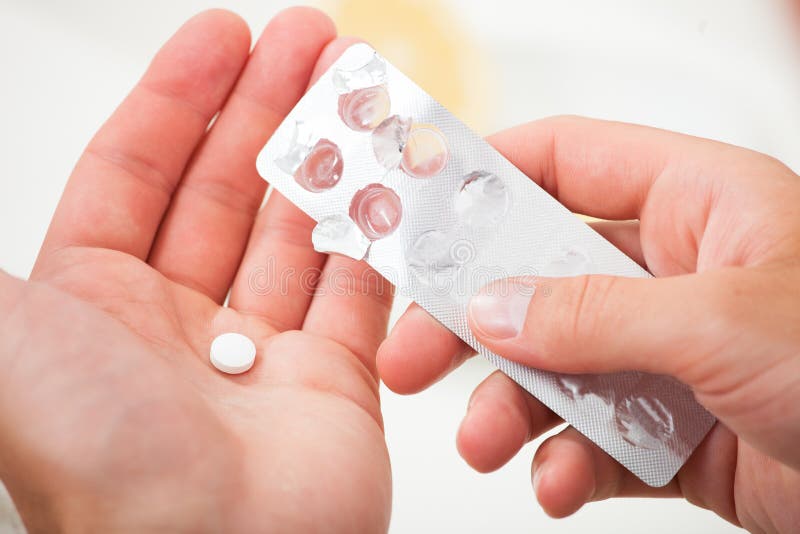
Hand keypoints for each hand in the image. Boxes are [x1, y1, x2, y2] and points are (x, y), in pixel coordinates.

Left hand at [0, 9, 391, 532]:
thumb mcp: (8, 334)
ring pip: (297, 230)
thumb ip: (1, 275)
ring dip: (326, 158)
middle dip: (266, 108)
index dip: (179, 98)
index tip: (224, 35)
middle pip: (226, 190)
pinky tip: (387, 178)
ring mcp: (261, 353)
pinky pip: (358, 288)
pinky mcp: (333, 382)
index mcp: (93, 306)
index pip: (137, 174)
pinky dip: (375, 232)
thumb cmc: (102, 457)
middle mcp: (177, 326)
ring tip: (357, 89)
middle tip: (308, 41)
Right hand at [378, 116, 799, 531]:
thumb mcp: (724, 322)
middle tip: (414, 352)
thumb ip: (594, 314)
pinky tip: (559, 482)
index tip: (420, 207)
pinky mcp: (668, 428)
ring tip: (486, 441)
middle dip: (474, 319)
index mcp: (699, 204)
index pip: (568, 159)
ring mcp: (666, 353)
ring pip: (554, 364)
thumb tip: (494, 310)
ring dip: (511, 406)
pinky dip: (565, 461)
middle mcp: (674, 272)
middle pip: (538, 274)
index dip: (489, 175)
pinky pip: (591, 435)